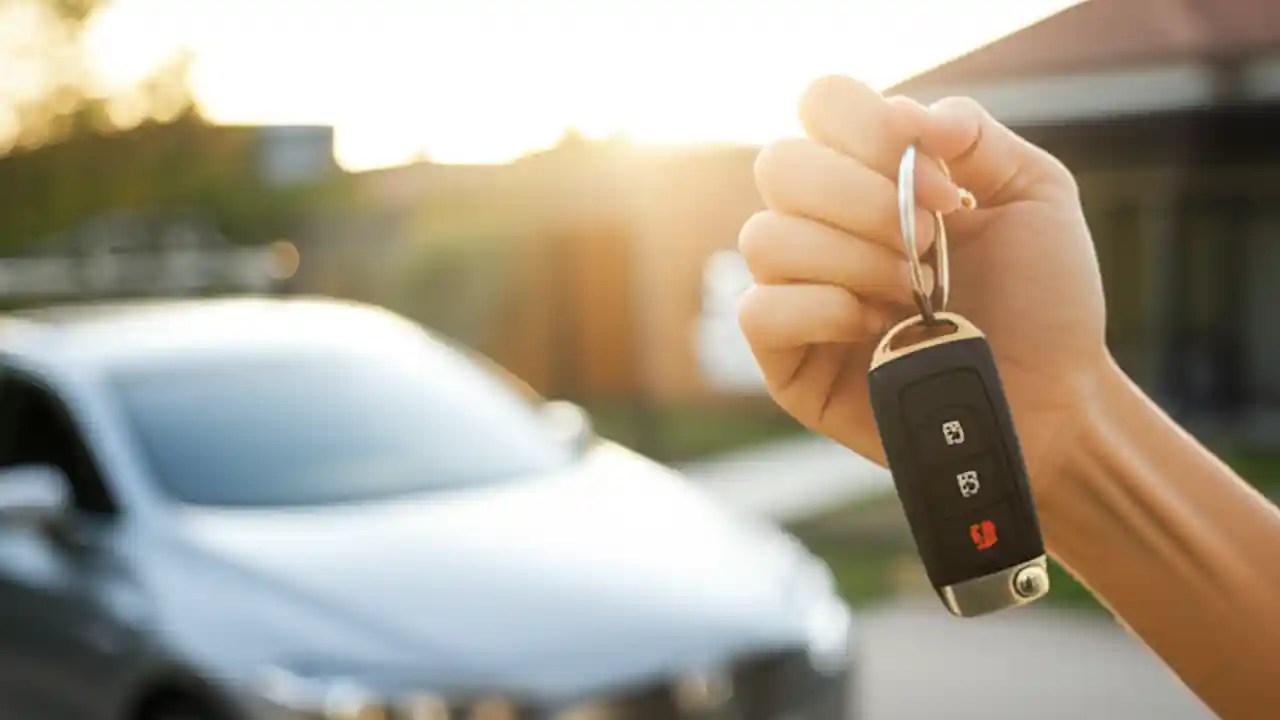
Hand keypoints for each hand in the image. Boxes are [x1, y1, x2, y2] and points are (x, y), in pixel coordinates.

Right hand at [738, 76, 1110, 487]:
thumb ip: (977, 133)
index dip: (871, 127)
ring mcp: (797, 290)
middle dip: (861, 199)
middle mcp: (821, 224)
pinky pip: (759, 311)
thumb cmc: (1044, 300)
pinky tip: (877, 328)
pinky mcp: (786, 360)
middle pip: (779, 163)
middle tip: (928, 241)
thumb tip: (914, 117)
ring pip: (764, 237)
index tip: (943, 183)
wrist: (1055, 397)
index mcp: (870, 172)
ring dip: (852, 260)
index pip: (822, 104)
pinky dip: (823, 311)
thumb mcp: (1035, 194)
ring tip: (912, 292)